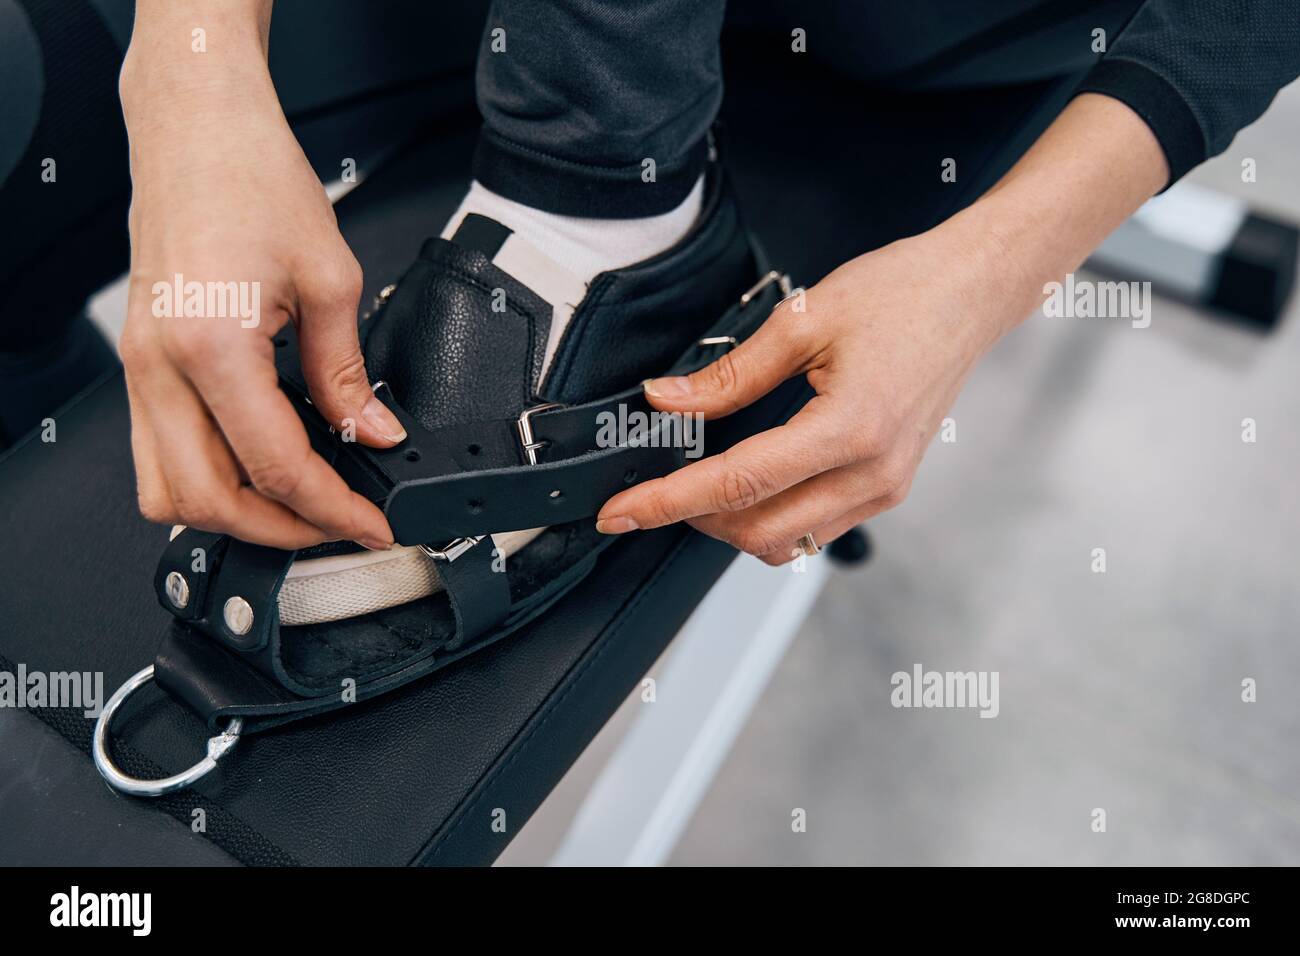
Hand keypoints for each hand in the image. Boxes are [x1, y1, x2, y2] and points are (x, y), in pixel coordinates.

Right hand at [118, 36, 400, 550]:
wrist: (197, 124)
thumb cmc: (251, 177)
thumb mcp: (331, 279)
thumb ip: (349, 373)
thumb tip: (374, 432)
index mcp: (211, 348)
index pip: (275, 467)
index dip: (331, 511)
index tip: (370, 523)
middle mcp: (159, 366)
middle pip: (205, 500)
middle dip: (279, 530)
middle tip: (337, 525)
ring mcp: (140, 365)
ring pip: (167, 487)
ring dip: (233, 511)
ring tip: (298, 505)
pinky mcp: (140, 357)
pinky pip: (159, 449)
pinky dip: (208, 474)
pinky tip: (258, 462)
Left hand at [596, 216, 1012, 562]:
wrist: (970, 293)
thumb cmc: (902, 294)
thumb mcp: (803, 320)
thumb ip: (729, 373)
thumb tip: (666, 401)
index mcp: (851, 429)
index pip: (737, 484)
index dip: (668, 502)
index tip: (620, 513)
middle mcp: (873, 474)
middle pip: (758, 531)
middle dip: (695, 518)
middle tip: (654, 489)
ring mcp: (885, 489)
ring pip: (786, 542)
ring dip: (732, 524)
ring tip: (698, 485)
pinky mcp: (888, 488)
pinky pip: (815, 528)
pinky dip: (770, 516)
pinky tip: (749, 482)